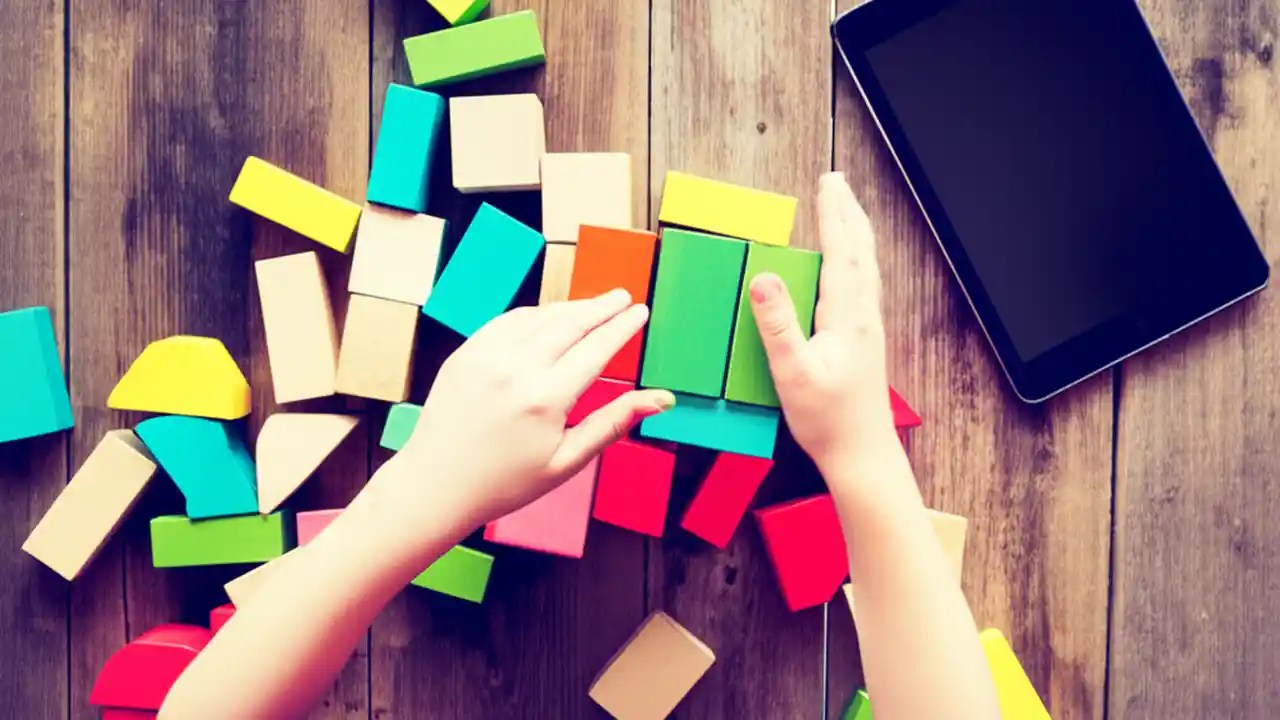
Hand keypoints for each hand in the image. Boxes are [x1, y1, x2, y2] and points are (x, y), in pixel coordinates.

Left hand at [382, 290, 673, 534]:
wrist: (436, 485)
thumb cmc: (505, 483)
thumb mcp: (567, 461)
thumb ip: (613, 423)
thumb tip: (661, 399)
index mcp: (545, 398)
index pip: (595, 349)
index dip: (621, 327)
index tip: (640, 312)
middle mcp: (515, 368)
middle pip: (569, 323)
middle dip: (601, 307)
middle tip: (623, 297)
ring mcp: (486, 356)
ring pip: (538, 317)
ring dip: (569, 307)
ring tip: (593, 306)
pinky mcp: (465, 353)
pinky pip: (507, 321)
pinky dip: (534, 314)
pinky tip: (549, 316)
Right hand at [749, 172, 897, 475]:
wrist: (861, 454)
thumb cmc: (827, 420)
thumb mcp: (793, 373)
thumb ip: (777, 325)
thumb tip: (763, 279)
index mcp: (847, 318)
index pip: (841, 254)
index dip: (833, 217)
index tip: (827, 186)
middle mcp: (863, 316)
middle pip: (860, 252)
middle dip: (847, 213)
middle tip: (836, 182)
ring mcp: (867, 328)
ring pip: (865, 267)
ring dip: (854, 233)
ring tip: (843, 210)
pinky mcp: (864, 340)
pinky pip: (862, 285)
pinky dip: (855, 260)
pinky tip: (847, 265)